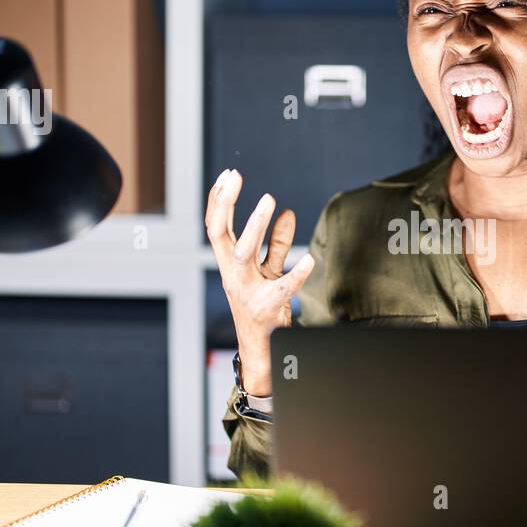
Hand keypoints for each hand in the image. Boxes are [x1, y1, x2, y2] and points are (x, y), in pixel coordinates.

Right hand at [205, 169, 314, 395]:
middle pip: (220, 235)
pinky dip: (297, 273)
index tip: (227, 174)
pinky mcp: (267, 308)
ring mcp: (247, 292)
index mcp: (229, 265)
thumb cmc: (264, 308)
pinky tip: (310, 258)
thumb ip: (278, 243)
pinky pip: (283, 287)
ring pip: (245, 254)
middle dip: (227, 204)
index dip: (218, 201)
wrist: (263, 352)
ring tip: (269, 199)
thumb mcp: (269, 272)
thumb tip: (288, 214)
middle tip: (240, 178)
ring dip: (256, 226)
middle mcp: (232, 276)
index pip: (215, 228)